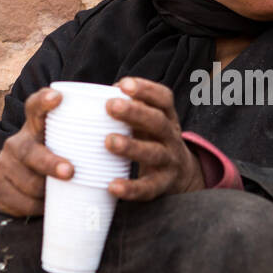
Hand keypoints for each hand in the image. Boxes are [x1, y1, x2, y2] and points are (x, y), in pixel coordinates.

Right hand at [0, 86, 75, 216]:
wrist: (15, 189)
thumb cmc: (54, 161)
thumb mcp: (63, 146)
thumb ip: (85, 137)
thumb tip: (132, 127)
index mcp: (36, 128)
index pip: (35, 107)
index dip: (44, 100)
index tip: (58, 97)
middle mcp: (17, 143)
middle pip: (28, 150)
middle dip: (49, 161)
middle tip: (70, 171)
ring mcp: (4, 165)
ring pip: (25, 180)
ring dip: (43, 190)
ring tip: (58, 195)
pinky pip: (18, 201)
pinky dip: (33, 207)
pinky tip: (43, 208)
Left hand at [103, 77, 204, 200]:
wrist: (181, 175)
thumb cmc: (152, 141)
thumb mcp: (148, 122)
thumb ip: (127, 110)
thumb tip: (91, 97)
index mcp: (167, 118)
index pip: (163, 99)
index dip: (146, 90)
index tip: (124, 84)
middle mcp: (171, 137)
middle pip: (158, 122)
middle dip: (135, 113)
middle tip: (111, 106)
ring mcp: (169, 161)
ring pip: (154, 153)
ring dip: (132, 147)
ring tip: (109, 141)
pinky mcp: (163, 185)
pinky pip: (148, 188)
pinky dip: (131, 188)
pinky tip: (113, 186)